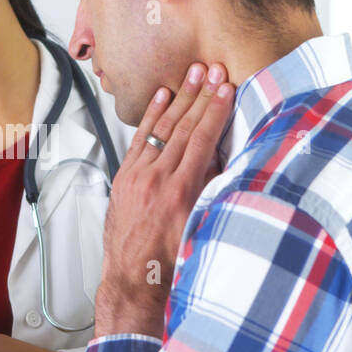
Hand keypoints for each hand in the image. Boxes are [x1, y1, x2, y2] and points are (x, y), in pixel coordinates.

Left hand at [96, 61, 234, 336]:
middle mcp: (155, 180)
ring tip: (192, 73)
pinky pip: (139, 140)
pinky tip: (161, 96)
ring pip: (161, 129)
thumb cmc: (173, 265)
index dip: (215, 110)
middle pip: (182, 127)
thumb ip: (212, 190)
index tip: (227, 87)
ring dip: (178, 99)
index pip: (201, 139)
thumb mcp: (202, 228)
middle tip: (213, 69)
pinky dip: (151, 117)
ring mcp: (136, 177)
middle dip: (200, 95)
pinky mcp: (124, 179)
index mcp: (179, 192)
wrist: (134, 283)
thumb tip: (223, 157)